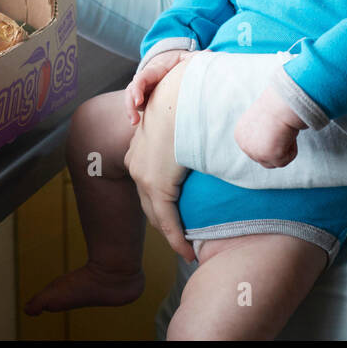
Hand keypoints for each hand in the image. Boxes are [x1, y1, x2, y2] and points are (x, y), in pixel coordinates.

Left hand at [124, 60, 194, 260]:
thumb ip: (190, 136)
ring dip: (171, 232)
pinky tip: (187, 251)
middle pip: (149, 202)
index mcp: (140, 151)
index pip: (148, 186)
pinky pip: (167, 219)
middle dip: (164, 222)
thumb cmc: (190, 102)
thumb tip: (209, 141)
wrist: (182, 96)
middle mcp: (136, 164)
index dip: (160, 204)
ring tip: (187, 247)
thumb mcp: (184, 122)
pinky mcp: (157, 184)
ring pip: (157, 214)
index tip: (173, 219)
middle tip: (181, 238)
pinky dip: (177, 237)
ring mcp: (144, 175)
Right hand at [125, 49, 192, 124]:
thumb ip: (195, 57)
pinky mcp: (144, 97)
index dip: (138, 88)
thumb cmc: (175, 61)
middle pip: (131, 90)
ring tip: (135, 123)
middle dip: (130, 104)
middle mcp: (145, 79)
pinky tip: (138, 123)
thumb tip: (209, 53)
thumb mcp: (185, 57)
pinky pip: (136, 105)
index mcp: (154, 69)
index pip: (142, 77)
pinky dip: (135, 113)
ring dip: (131, 111)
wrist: (165, 61)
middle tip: (134, 119)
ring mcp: (142, 89)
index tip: (139, 101)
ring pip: (131, 99)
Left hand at [234, 87, 307, 168]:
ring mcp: (256, 153)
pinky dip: (292, 148)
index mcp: (240, 135)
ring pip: (275, 162)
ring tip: (286, 133)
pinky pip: (286, 159)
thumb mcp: (262, 120)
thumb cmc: (275, 105)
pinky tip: (288, 135)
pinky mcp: (269, 157)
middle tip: (283, 132)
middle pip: (264, 159)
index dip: (271, 140)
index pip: (256, 149)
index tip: (277, 128)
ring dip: (284, 149)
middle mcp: (245, 146)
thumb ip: (262, 133)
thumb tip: (272, 142)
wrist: (280, 103)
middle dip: (277, 147)